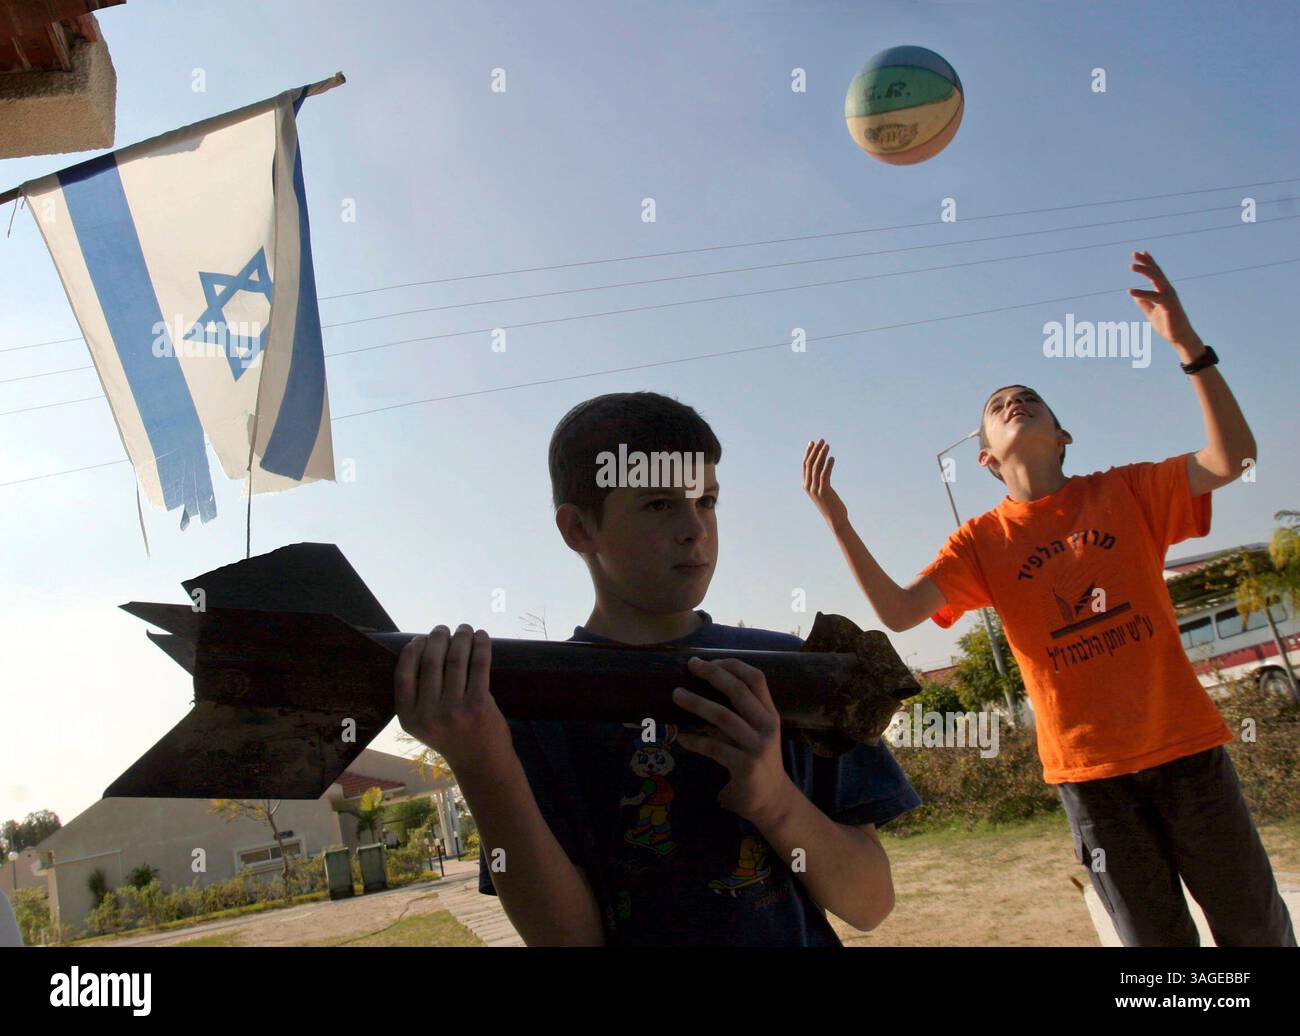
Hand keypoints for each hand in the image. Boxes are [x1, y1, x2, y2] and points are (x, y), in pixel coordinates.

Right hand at [395, 624, 512, 773]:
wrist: (482, 762)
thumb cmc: (452, 736)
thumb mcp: (424, 723)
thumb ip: (419, 695)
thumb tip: (423, 647)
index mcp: (409, 719)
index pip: (404, 674)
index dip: (412, 651)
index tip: (420, 638)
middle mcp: (428, 715)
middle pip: (430, 662)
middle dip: (437, 638)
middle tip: (443, 629)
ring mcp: (454, 711)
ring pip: (455, 660)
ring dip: (460, 637)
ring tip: (464, 629)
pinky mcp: (478, 705)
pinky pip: (478, 665)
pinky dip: (481, 646)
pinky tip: (481, 636)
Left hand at [672, 657, 797, 827]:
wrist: (773, 801)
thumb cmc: (758, 761)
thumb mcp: (757, 733)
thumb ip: (739, 714)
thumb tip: (700, 690)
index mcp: (770, 713)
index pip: (756, 679)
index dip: (733, 665)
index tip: (709, 660)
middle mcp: (768, 726)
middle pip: (739, 691)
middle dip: (712, 675)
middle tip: (690, 666)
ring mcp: (758, 746)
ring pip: (723, 716)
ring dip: (696, 703)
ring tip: (676, 695)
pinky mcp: (745, 766)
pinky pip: (713, 747)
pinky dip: (694, 740)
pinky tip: (681, 737)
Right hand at [803, 439, 848, 529]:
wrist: (835, 519)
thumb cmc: (831, 505)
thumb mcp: (823, 491)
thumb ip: (820, 481)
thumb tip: (823, 468)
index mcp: (806, 485)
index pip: (805, 465)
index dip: (809, 453)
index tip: (813, 442)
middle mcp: (808, 486)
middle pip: (810, 464)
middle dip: (815, 450)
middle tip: (822, 440)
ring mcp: (815, 489)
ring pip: (816, 467)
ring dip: (822, 454)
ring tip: (827, 445)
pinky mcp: (824, 491)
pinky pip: (824, 474)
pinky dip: (828, 465)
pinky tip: (832, 458)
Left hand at [1127, 250, 1201, 354]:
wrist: (1180, 337)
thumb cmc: (1168, 325)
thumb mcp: (1152, 313)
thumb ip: (1145, 303)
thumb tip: (1135, 296)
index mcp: (1164, 291)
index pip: (1156, 273)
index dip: (1149, 262)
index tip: (1141, 253)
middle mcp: (1168, 290)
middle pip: (1156, 272)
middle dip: (1146, 262)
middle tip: (1134, 253)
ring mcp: (1169, 296)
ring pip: (1157, 279)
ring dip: (1144, 271)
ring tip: (1132, 265)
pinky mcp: (1169, 305)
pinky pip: (1154, 297)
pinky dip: (1141, 293)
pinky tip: (1130, 291)